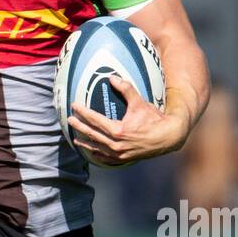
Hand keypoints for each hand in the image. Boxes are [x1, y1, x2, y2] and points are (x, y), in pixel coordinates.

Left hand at [68, 76, 182, 165]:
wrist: (168, 138)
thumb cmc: (154, 119)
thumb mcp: (140, 102)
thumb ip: (126, 89)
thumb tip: (112, 77)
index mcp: (118, 130)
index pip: (94, 120)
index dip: (83, 112)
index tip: (74, 106)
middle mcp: (116, 144)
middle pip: (92, 134)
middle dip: (79, 126)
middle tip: (69, 120)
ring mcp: (119, 154)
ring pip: (97, 148)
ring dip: (85, 142)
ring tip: (75, 138)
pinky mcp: (124, 159)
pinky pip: (106, 158)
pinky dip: (97, 155)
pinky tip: (92, 152)